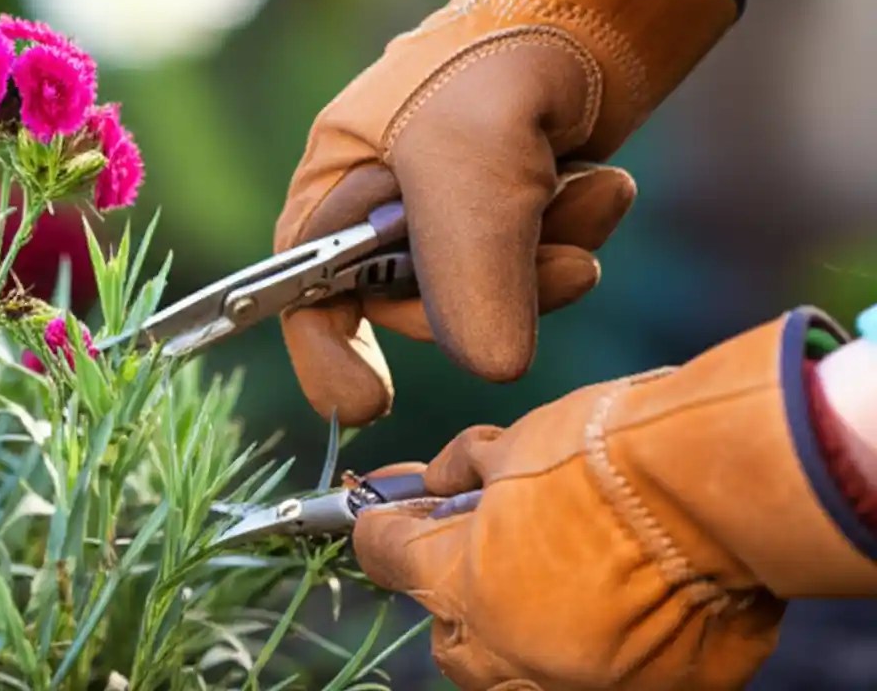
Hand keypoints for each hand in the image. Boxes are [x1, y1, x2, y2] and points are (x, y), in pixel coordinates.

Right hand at [275, 0, 745, 425]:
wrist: (596, 6)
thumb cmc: (500, 61)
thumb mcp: (472, 167)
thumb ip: (469, 275)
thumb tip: (490, 368)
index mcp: (339, 188)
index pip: (306, 296)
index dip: (327, 356)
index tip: (370, 404)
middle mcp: (388, 212)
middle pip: (414, 312)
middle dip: (489, 295)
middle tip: (550, 260)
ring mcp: (454, 216)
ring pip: (489, 298)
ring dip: (549, 263)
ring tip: (584, 197)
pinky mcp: (514, 214)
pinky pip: (539, 269)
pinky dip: (578, 235)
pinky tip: (598, 184)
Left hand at [352, 308, 876, 690]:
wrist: (725, 487)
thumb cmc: (612, 451)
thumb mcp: (517, 442)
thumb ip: (467, 470)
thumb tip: (441, 476)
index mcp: (459, 584)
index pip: (386, 557)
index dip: (384, 527)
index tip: (388, 514)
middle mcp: (508, 652)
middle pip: (448, 635)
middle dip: (454, 594)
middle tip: (485, 546)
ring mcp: (578, 683)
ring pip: (516, 674)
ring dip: (517, 633)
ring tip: (556, 579)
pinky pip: (596, 677)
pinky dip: (594, 649)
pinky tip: (620, 603)